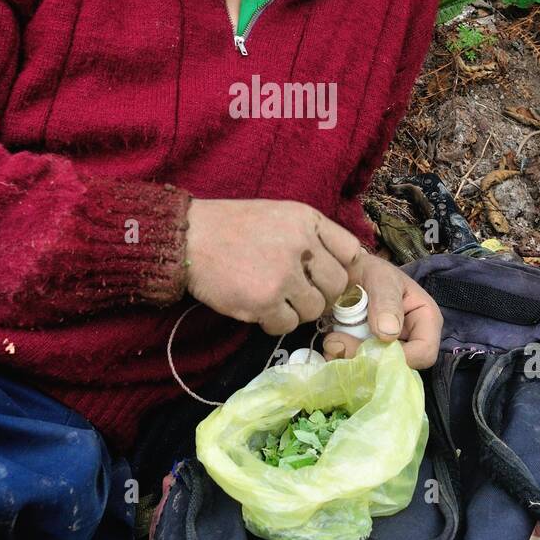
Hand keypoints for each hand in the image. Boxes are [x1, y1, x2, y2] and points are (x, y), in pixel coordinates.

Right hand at [184, 198, 361, 334]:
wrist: (189, 236)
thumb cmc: (234, 227)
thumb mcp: (280, 214)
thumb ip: (311, 236)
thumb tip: (342, 268)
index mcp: (307, 220)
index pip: (350, 252)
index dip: (341, 269)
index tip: (325, 277)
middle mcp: (301, 244)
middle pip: (337, 285)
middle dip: (320, 294)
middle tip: (297, 293)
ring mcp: (283, 274)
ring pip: (314, 309)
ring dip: (296, 310)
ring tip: (273, 298)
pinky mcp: (264, 301)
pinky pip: (287, 325)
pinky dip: (275, 322)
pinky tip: (259, 308)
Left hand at [322, 250, 442, 371]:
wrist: (343, 274)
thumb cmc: (368, 270)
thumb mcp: (379, 277)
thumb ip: (385, 300)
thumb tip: (387, 334)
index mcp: (425, 319)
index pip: (424, 352)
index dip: (401, 357)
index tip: (369, 349)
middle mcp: (412, 340)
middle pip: (399, 366)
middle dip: (368, 360)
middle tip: (337, 344)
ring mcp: (389, 350)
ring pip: (377, 371)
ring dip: (351, 361)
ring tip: (331, 342)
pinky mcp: (369, 355)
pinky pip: (360, 369)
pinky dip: (343, 361)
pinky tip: (330, 346)